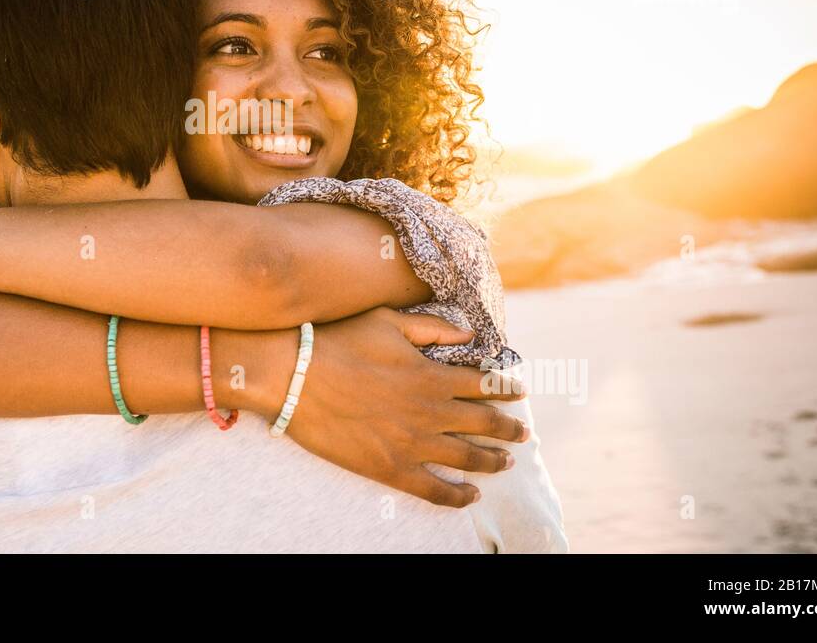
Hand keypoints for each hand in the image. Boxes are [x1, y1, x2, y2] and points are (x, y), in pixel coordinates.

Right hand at [261, 307, 526, 507]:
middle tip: (523, 433)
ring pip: (467, 459)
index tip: (518, 392)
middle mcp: (431, 413)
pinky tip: (470, 495)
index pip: (484, 384)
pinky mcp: (389, 469)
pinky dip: (458, 495)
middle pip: (485, 425)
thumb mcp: (388, 320)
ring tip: (505, 463)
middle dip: (510, 430)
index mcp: (433, 376)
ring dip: (492, 461)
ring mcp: (412, 445)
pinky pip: (434, 490)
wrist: (293, 376)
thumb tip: (470, 334)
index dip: (506, 389)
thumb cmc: (337, 340)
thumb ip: (433, 328)